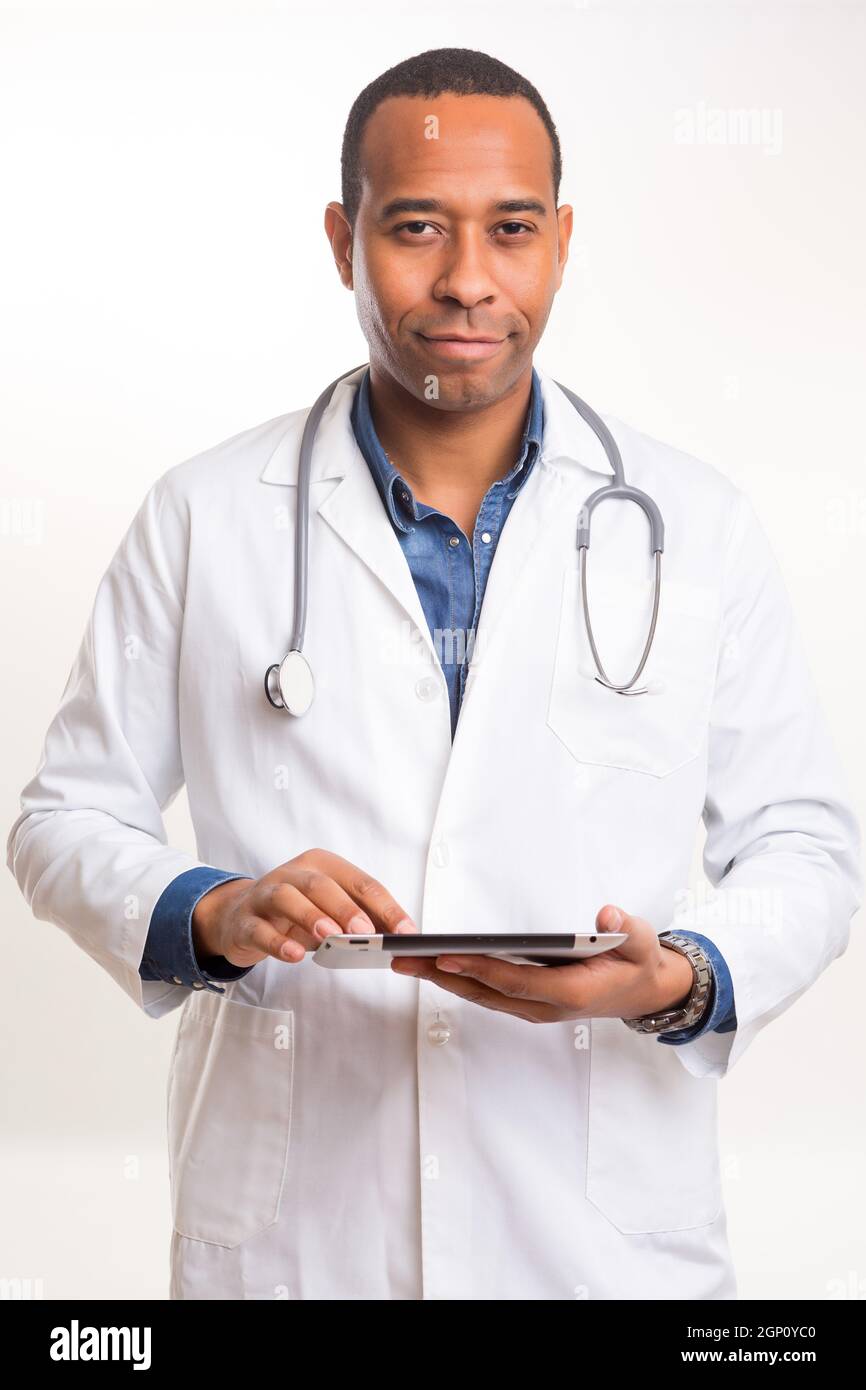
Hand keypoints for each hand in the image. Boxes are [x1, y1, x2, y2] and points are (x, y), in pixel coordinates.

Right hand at [192, 848, 417, 969]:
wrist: (239, 917)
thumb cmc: (296, 914)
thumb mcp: (329, 911)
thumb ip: (358, 920)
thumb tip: (397, 939)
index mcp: (323, 865)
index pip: (361, 883)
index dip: (386, 908)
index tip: (406, 932)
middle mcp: (294, 873)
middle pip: (321, 885)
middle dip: (346, 908)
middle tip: (365, 931)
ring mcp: (266, 894)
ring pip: (287, 898)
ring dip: (311, 916)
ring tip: (329, 937)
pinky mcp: (245, 920)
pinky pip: (260, 929)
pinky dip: (277, 942)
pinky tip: (293, 955)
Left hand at [389, 904, 693, 1024]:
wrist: (642, 992)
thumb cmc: (636, 964)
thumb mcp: (640, 942)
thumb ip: (626, 929)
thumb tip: (608, 914)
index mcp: (569, 994)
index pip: (514, 981)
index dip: (478, 970)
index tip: (444, 957)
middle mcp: (545, 1007)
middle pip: (485, 993)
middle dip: (441, 977)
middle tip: (403, 960)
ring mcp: (534, 1009)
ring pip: (480, 996)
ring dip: (442, 981)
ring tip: (406, 963)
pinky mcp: (528, 1004)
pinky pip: (486, 994)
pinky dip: (458, 981)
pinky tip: (434, 967)